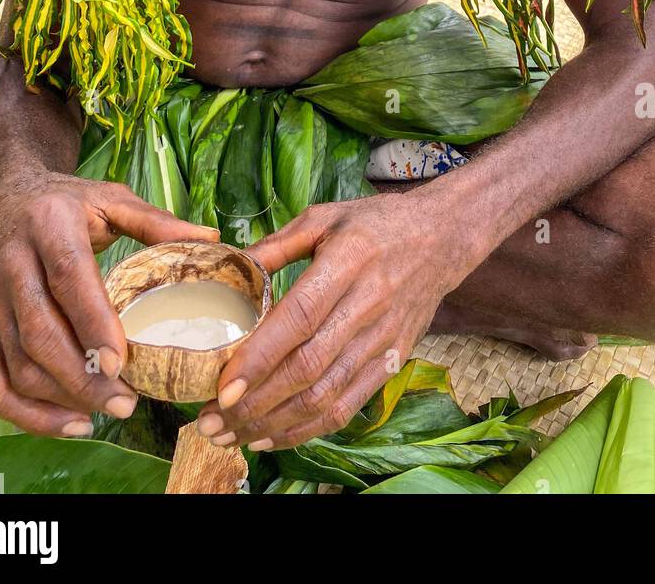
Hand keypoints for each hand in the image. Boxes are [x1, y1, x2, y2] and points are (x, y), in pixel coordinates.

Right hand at [0, 172, 217, 437]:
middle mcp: (12, 265)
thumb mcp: (111, 200)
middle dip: (82, 376)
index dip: (93, 323)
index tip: (123, 362)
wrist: (5, 200)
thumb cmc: (68, 204)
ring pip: (18, 364)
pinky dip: (28, 414)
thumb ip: (157, 222)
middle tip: (126, 402)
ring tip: (108, 410)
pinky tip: (71, 423)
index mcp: (49, 226)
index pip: (68, 279)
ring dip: (61, 398)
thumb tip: (211, 238)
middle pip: (40, 333)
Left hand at [196, 191, 471, 450]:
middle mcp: (368, 304)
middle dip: (256, 402)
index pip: (300, 317)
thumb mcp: (324, 218)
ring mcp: (384, 338)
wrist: (442, 238)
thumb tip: (227, 268)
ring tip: (232, 435)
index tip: (223, 385)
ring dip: (275, 423)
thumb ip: (276, 245)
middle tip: (212, 420)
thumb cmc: (375, 224)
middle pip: (308, 366)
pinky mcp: (393, 360)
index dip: (261, 356)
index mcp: (348, 261)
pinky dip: (309, 429)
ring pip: (326, 394)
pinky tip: (273, 436)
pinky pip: (349, 405)